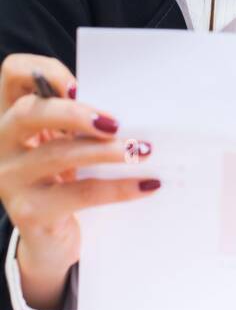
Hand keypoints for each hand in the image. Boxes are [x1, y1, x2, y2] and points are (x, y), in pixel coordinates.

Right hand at [0, 54, 156, 308]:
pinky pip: (80, 194)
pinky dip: (119, 187)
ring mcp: (10, 178)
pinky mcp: (28, 211)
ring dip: (108, 150)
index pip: (12, 73)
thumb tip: (124, 111)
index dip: (42, 69)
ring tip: (141, 150)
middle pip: (28, 111)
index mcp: (12, 115)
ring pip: (58, 154)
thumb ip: (79, 120)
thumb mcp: (66, 143)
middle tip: (115, 122)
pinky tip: (146, 184)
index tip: (79, 84)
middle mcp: (2, 142)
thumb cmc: (64, 180)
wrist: (50, 240)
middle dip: (74, 113)